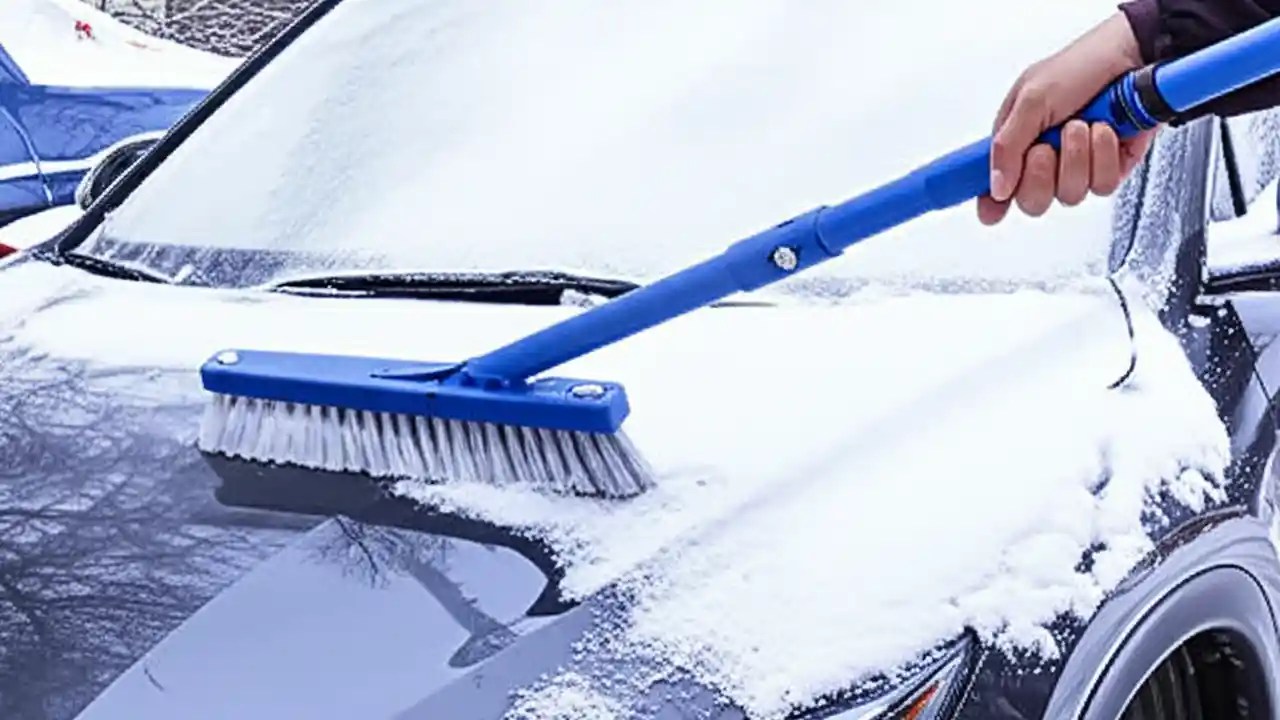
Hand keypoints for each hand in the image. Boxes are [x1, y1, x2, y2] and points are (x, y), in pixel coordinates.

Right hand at [978, 12, 1158, 225]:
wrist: (1134, 57)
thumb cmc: (1081, 67)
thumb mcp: (1032, 99)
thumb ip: (1008, 146)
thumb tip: (996, 188)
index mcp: (1015, 142)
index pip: (994, 186)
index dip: (992, 202)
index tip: (991, 211)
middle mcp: (1044, 160)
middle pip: (1031, 202)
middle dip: (1040, 175)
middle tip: (1046, 147)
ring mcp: (1077, 167)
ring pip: (1069, 195)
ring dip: (1077, 157)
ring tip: (1083, 125)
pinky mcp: (1109, 169)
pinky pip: (1101, 186)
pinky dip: (1104, 157)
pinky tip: (1105, 132)